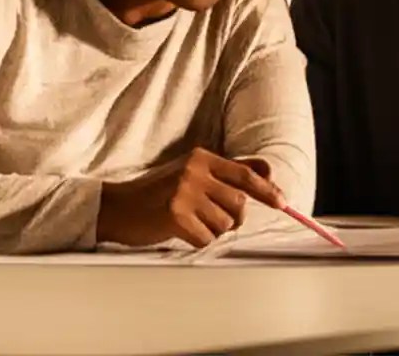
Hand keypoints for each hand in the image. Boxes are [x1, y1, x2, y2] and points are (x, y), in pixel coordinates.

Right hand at [96, 148, 284, 247]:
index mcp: (201, 157)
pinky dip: (198, 240)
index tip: (282, 202)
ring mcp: (184, 193)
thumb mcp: (192, 172)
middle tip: (214, 219)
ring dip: (213, 230)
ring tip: (191, 222)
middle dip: (233, 218)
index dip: (267, 190)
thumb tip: (268, 172)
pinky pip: (206, 238)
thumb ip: (228, 171)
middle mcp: (194, 172)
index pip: (245, 173)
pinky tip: (181, 232)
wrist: (116, 207)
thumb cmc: (157, 191)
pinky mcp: (175, 216)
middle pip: (239, 203)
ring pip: (224, 224)